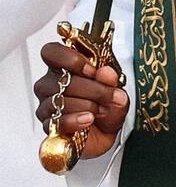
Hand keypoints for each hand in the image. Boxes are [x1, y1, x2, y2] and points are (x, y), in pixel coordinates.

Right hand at [35, 41, 128, 159]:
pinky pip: (57, 121)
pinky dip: (76, 120)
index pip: (51, 52)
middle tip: (111, 95)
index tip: (92, 69)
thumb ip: (111, 80)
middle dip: (92, 88)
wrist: (106, 134)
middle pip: (61, 79)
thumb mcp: (116, 90)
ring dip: (87, 104)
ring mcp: (47, 106)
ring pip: (60, 100)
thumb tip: (105, 72)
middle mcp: (51, 85)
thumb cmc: (107, 106)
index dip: (70, 58)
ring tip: (102, 110)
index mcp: (64, 68)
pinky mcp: (48, 127)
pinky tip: (89, 119)